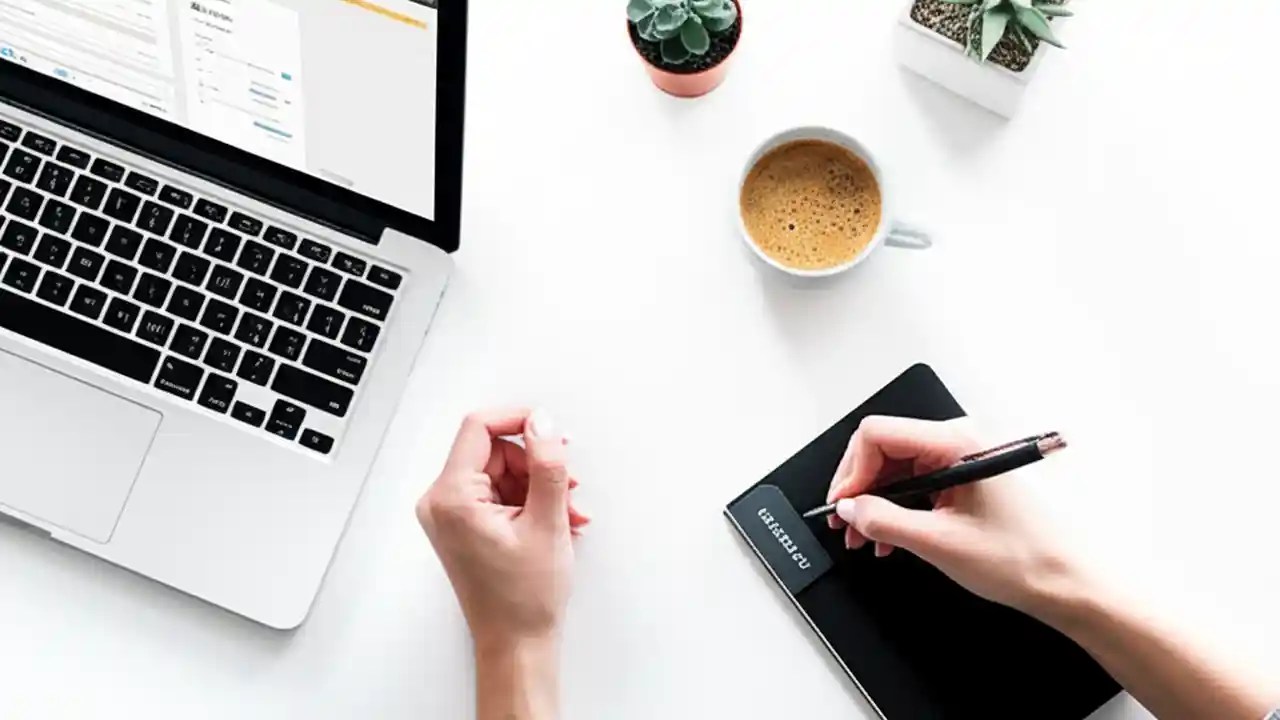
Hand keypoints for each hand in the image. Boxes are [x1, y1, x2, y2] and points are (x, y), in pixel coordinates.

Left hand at [418, 408, 587, 649]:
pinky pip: (498, 493)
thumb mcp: (548, 521)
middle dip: (536, 464)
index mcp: (452, 498)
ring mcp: (450, 516)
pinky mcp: (463, 526)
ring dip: (539, 486)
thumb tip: (543, 424)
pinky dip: (529, 501)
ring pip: (501, 472)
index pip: (479, 428)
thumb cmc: (523, 599)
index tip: (550, 429)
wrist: (516, 645)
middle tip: (567, 487)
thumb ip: (547, 464)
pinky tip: (555, 522)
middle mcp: (441, 503)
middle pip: (494, 451)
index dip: (519, 421)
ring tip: (568, 513)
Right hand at [826, 416, 1078, 617]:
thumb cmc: (1022, 557)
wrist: (1063, 580)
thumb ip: (885, 521)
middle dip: (858, 487)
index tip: (842, 503)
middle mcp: (960, 441)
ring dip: (874, 502)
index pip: (878, 434)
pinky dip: (895, 507)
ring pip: (896, 468)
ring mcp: (962, 458)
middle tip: (844, 521)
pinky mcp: (964, 476)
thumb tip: (851, 509)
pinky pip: (915, 482)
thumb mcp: (939, 542)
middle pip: (884, 448)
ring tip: (863, 536)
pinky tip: (887, 536)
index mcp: (957, 443)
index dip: (851, 471)